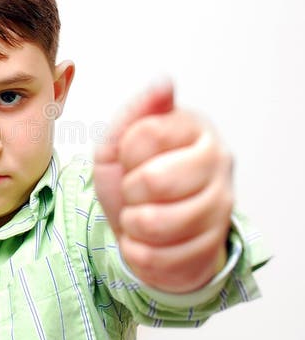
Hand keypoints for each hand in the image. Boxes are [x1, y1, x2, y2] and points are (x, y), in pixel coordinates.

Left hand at [93, 82, 232, 292]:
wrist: (143, 229)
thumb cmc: (133, 177)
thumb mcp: (119, 140)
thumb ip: (137, 111)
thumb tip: (164, 82)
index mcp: (195, 128)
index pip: (145, 135)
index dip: (126, 152)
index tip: (132, 158)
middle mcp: (218, 163)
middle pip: (154, 180)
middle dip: (130, 190)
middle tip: (136, 190)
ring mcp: (220, 207)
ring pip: (155, 223)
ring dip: (133, 223)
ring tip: (142, 215)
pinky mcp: (211, 248)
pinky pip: (156, 257)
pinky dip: (139, 252)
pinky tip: (150, 240)